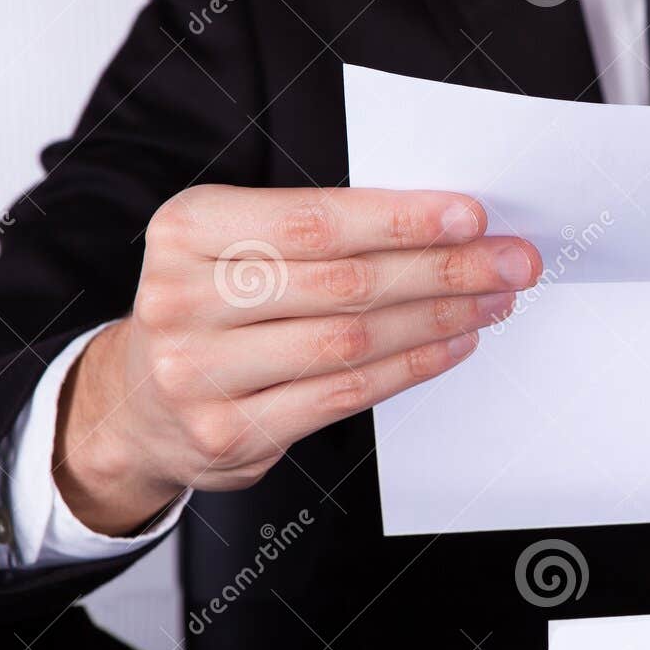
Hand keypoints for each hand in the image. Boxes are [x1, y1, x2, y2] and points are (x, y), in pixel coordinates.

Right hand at [55, 185, 539, 534]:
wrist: (139, 403)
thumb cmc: (214, 308)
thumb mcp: (237, 246)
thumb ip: (319, 234)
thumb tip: (443, 224)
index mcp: (187, 230)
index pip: (314, 220)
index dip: (400, 219)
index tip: (471, 216)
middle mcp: (185, 299)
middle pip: (344, 282)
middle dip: (442, 269)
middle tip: (510, 262)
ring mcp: (201, 373)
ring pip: (351, 341)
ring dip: (439, 318)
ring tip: (494, 301)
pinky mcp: (229, 433)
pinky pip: (344, 394)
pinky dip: (411, 367)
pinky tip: (454, 344)